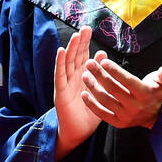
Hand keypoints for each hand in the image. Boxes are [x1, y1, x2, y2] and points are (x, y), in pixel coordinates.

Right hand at [53, 27, 99, 158]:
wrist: (78, 132)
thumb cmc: (89, 114)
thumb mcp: (99, 92)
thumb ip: (101, 74)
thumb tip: (102, 54)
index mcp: (82, 77)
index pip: (83, 57)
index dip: (85, 44)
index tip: (89, 30)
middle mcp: (72, 78)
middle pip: (75, 57)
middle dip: (79, 42)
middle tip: (84, 28)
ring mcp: (65, 84)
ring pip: (67, 63)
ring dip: (70, 49)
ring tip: (75, 36)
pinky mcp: (60, 93)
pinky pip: (59, 76)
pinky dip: (59, 63)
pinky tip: (60, 51)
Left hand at [81, 50, 161, 129]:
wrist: (155, 116)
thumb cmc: (156, 93)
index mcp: (145, 94)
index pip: (127, 81)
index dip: (115, 71)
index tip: (103, 61)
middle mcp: (135, 107)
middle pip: (113, 89)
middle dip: (100, 75)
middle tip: (89, 63)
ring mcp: (126, 116)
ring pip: (106, 100)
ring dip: (93, 87)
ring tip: (85, 75)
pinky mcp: (118, 123)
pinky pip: (102, 114)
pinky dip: (92, 104)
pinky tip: (84, 94)